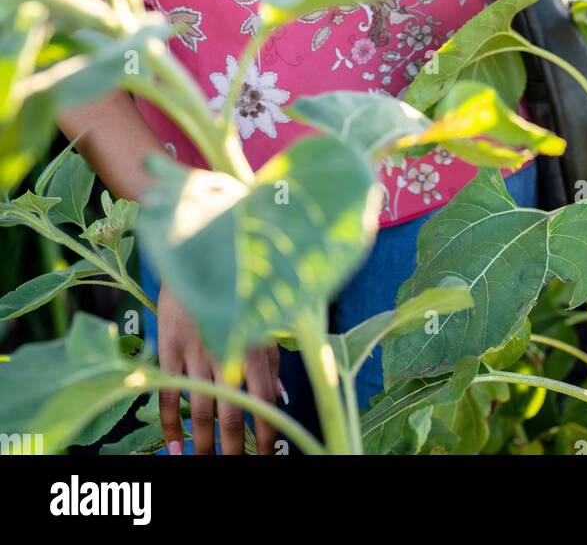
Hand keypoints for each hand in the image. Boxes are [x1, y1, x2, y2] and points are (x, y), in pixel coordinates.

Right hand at [157, 283, 281, 454]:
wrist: (198, 254)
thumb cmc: (237, 289)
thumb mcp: (261, 320)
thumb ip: (272, 361)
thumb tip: (282, 399)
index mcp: (254, 344)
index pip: (264, 400)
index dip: (266, 433)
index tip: (268, 457)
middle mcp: (226, 350)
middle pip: (231, 413)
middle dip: (234, 448)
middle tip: (235, 469)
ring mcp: (194, 351)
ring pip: (199, 410)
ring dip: (203, 444)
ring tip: (206, 463)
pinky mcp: (168, 347)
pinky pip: (167, 394)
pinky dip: (169, 425)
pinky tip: (175, 449)